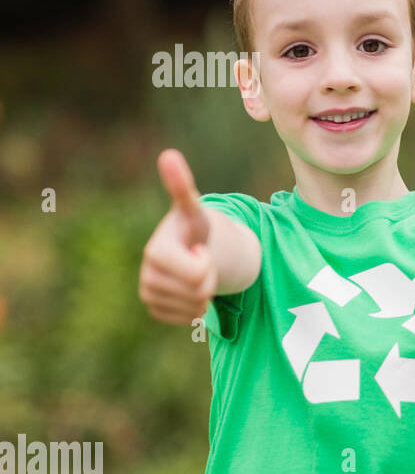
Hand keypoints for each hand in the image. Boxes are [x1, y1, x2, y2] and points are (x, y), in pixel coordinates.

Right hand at [139, 149, 216, 323]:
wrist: (186, 247)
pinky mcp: (155, 309)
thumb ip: (182, 186)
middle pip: (199, 293)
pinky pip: (188, 319)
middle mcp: (146, 274)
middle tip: (199, 260)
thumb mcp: (194, 208)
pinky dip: (197, 308)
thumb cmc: (193, 225)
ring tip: (194, 272)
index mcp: (155, 251)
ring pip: (195, 308)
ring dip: (204, 293)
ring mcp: (149, 293)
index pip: (197, 275)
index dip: (207, 264)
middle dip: (209, 278)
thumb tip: (169, 155)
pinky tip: (190, 288)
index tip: (199, 249)